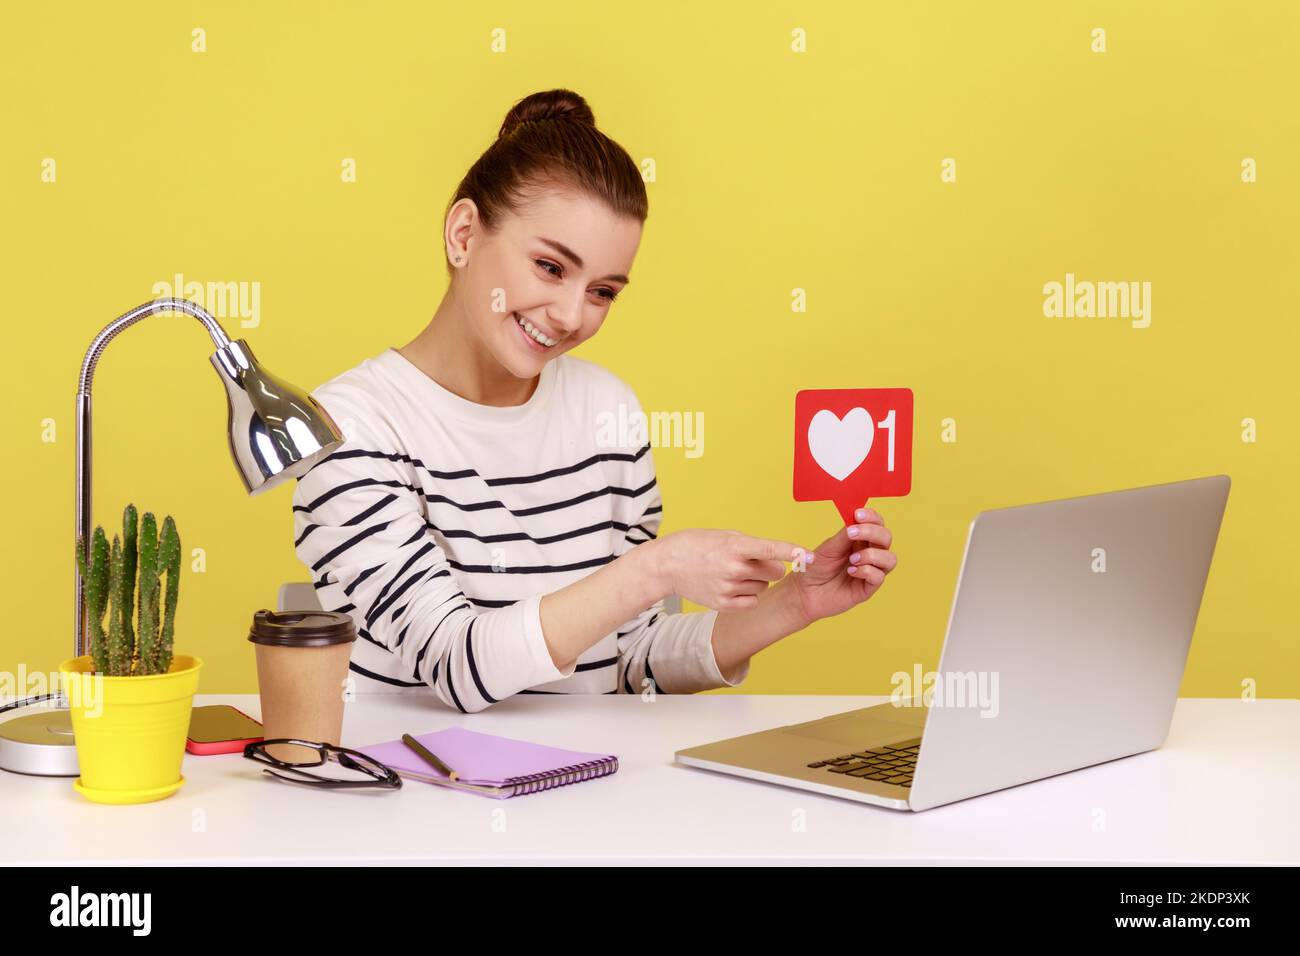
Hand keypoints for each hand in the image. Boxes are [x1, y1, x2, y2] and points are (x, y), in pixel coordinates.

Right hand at [651, 529, 805, 611]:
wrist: (667, 565)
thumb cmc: (698, 545)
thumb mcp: (724, 535)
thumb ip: (751, 546)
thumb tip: (777, 557)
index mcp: (735, 546)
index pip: (771, 549)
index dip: (792, 552)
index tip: (809, 556)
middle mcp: (733, 568)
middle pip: (774, 571)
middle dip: (769, 566)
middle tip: (750, 561)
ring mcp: (728, 588)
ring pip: (763, 586)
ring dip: (755, 580)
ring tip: (733, 573)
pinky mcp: (723, 604)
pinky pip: (752, 602)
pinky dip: (748, 596)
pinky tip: (733, 587)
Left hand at [784, 507, 896, 625]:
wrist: (805, 592)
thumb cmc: (815, 568)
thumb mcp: (828, 548)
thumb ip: (843, 536)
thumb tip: (856, 521)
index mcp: (859, 539)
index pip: (876, 523)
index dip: (872, 517)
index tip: (858, 514)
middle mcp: (869, 553)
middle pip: (886, 538)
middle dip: (872, 532)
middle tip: (852, 533)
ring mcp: (870, 571)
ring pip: (890, 559)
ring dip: (872, 554)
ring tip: (852, 559)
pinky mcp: (867, 588)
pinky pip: (879, 577)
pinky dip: (867, 571)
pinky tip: (850, 572)